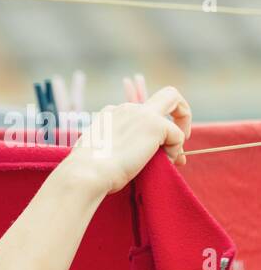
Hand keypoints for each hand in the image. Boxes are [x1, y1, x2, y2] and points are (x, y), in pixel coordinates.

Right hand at [62, 86, 190, 195]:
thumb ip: (116, 145)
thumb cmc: (89, 171)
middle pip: (167, 96)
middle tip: (180, 137)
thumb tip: (137, 155)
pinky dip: (176, 151)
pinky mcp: (156, 126)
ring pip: (178, 110)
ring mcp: (142, 114)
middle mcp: (127, 108)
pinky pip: (178, 136)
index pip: (138, 110)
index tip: (152, 143)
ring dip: (178, 138)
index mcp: (110, 113)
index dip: (151, 123)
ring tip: (171, 159)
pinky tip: (165, 163)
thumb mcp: (99, 151)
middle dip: (181, 113)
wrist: (87, 173)